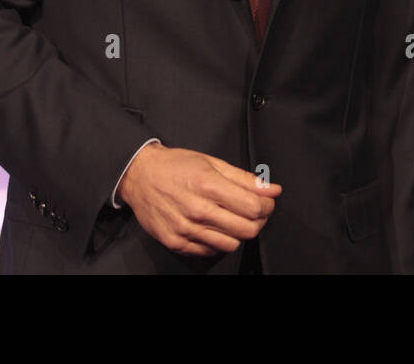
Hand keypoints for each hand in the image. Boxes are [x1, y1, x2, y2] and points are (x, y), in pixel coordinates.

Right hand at [117, 142, 281, 255]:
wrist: (140, 176)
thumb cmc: (176, 166)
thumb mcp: (213, 163)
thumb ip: (245, 179)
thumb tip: (273, 190)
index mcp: (209, 185)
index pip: (253, 207)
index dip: (267, 206)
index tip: (266, 202)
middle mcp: (198, 210)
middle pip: (247, 229)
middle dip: (258, 221)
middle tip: (255, 212)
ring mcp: (186, 229)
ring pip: (231, 244)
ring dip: (239, 233)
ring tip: (234, 219)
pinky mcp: (176, 242)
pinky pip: (210, 251)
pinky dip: (219, 242)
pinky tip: (215, 227)